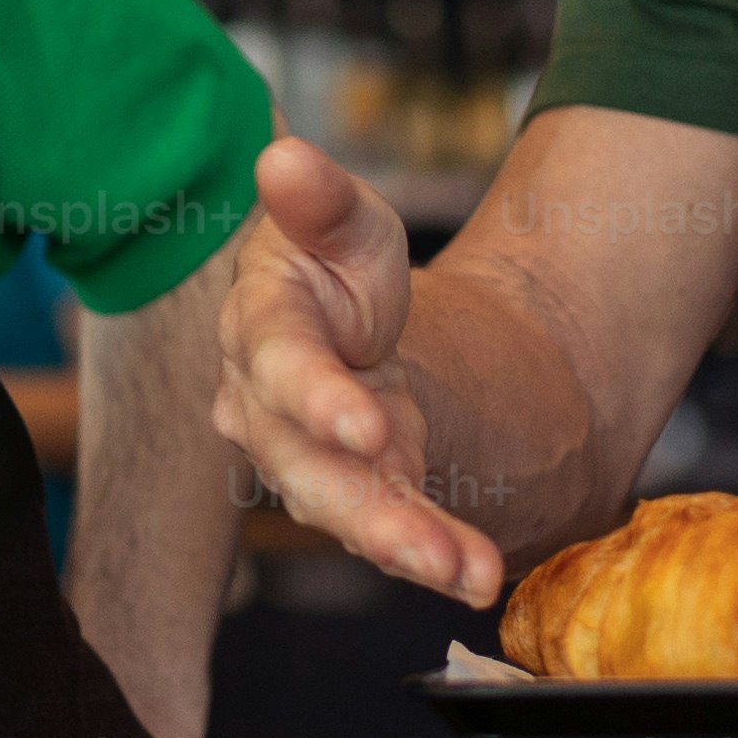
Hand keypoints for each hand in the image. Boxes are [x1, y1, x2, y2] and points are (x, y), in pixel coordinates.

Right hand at [214, 139, 504, 605]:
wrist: (359, 328)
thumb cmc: (341, 266)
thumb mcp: (347, 222)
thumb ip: (319, 200)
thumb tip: (283, 158)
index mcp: (261, 328)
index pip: (281, 366)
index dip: (318, 400)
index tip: (371, 427)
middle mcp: (268, 412)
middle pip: (308, 467)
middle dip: (369, 510)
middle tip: (425, 550)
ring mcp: (307, 464)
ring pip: (348, 515)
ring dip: (408, 548)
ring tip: (470, 575)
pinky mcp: (353, 500)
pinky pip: (389, 534)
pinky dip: (434, 558)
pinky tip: (476, 578)